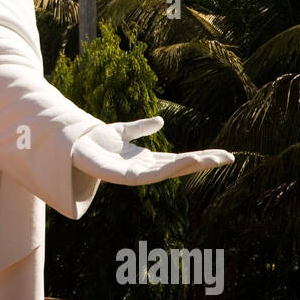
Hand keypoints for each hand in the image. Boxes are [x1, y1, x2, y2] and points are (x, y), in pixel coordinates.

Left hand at [73, 116, 233, 185]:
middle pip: (180, 166)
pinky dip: (167, 169)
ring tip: (210, 159)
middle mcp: (145, 169)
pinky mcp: (124, 177)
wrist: (72, 144)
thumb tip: (160, 121)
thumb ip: (141, 128)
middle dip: (203, 163)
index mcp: (147, 160)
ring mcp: (136, 175)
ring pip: (169, 171)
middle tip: (228, 158)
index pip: (180, 160)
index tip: (223, 154)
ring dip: (189, 165)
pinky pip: (149, 175)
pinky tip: (182, 163)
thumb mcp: (123, 131)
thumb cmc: (96, 141)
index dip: (201, 157)